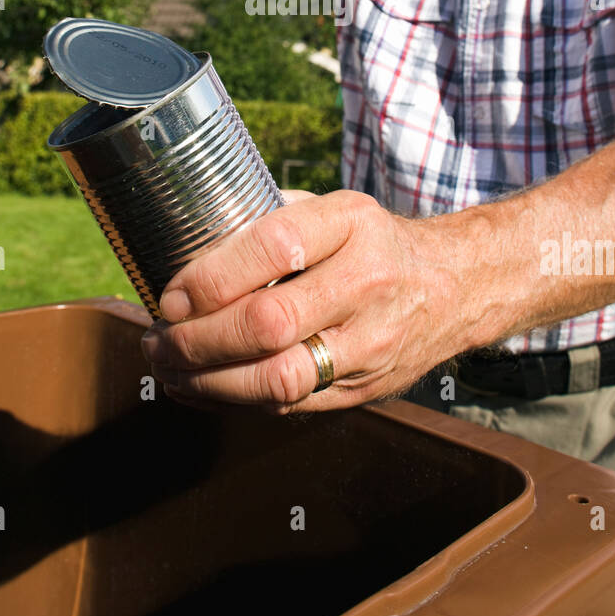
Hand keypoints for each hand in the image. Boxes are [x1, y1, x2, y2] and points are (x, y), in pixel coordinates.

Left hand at [140, 189, 455, 413]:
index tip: (172, 294)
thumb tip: (186, 243)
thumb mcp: (335, 210)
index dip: (211, 277)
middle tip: (158, 337)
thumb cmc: (373, 243)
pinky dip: (232, 401)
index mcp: (352, 223)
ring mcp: (370, 341)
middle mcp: (367, 281)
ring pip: (278, 378)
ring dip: (208, 380)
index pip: (274, 248)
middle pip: (270, 323)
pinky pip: (289, 405)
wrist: (456, 286)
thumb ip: (270, 220)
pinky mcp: (365, 387)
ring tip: (168, 368)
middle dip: (198, 339)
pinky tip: (198, 388)